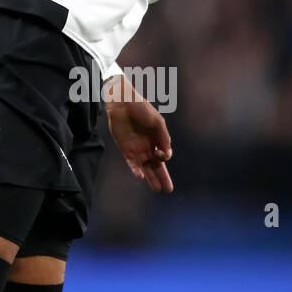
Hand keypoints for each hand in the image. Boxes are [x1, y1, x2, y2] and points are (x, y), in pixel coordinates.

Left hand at [105, 76, 173, 192]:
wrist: (123, 102)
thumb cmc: (142, 109)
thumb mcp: (157, 122)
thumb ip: (164, 138)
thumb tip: (167, 155)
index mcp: (157, 138)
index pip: (163, 155)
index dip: (164, 158)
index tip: (162, 154)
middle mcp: (148, 145)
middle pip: (156, 165)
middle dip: (162, 177)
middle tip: (169, 189)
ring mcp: (136, 147)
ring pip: (145, 166)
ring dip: (151, 178)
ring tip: (157, 189)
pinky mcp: (125, 148)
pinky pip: (132, 162)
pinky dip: (136, 169)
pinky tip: (141, 176)